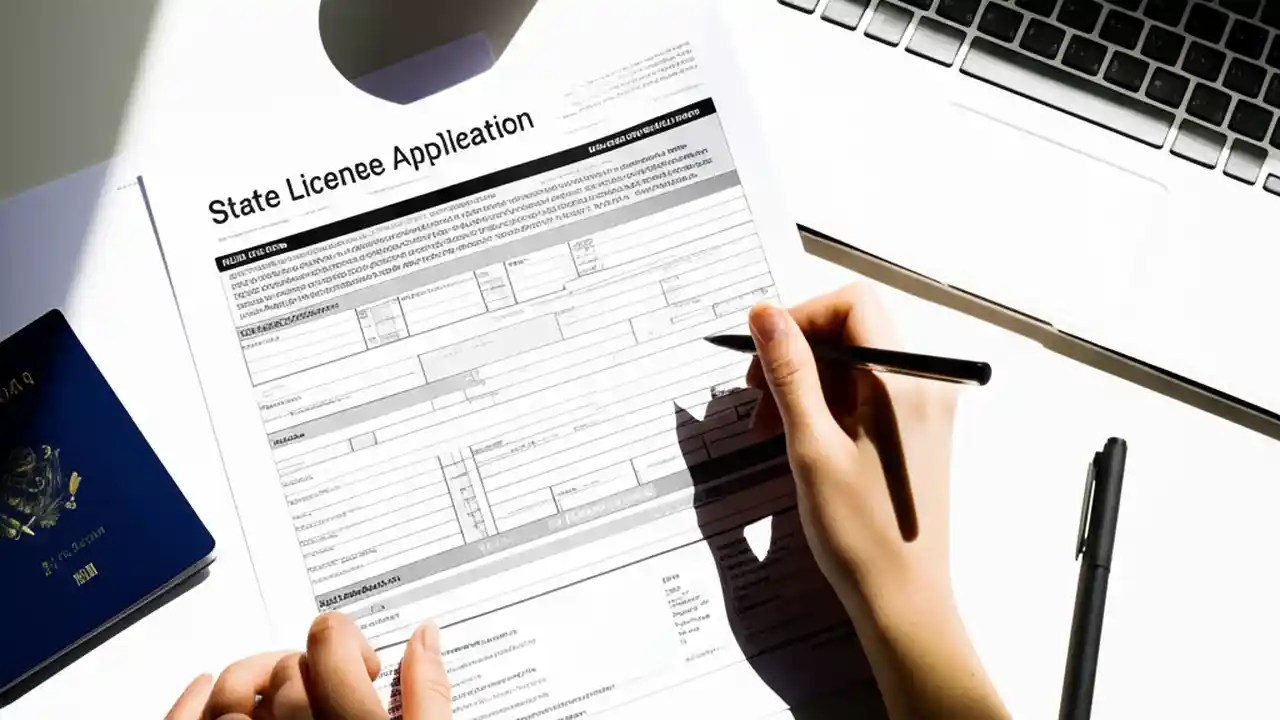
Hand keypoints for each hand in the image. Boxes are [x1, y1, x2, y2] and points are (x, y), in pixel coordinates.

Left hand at [165, 613, 450, 719]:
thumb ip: (431, 697)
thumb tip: (426, 636)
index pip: (328, 645)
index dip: (346, 640)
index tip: (363, 659)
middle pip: (284, 669)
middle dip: (312, 668)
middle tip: (335, 687)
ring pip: (228, 694)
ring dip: (254, 681)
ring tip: (280, 696)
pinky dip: (190, 701)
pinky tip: (203, 690)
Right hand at [745, 284, 1006, 719]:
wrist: (900, 598)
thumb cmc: (860, 533)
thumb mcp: (811, 446)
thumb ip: (789, 373)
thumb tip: (766, 315)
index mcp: (905, 382)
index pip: (853, 304)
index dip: (802, 317)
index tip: (763, 353)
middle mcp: (924, 385)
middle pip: (852, 331)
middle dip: (797, 353)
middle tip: (756, 395)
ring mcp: (922, 409)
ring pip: (853, 363)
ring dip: (806, 381)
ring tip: (770, 426)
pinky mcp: (914, 431)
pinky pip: (864, 393)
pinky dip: (826, 403)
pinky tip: (798, 437)